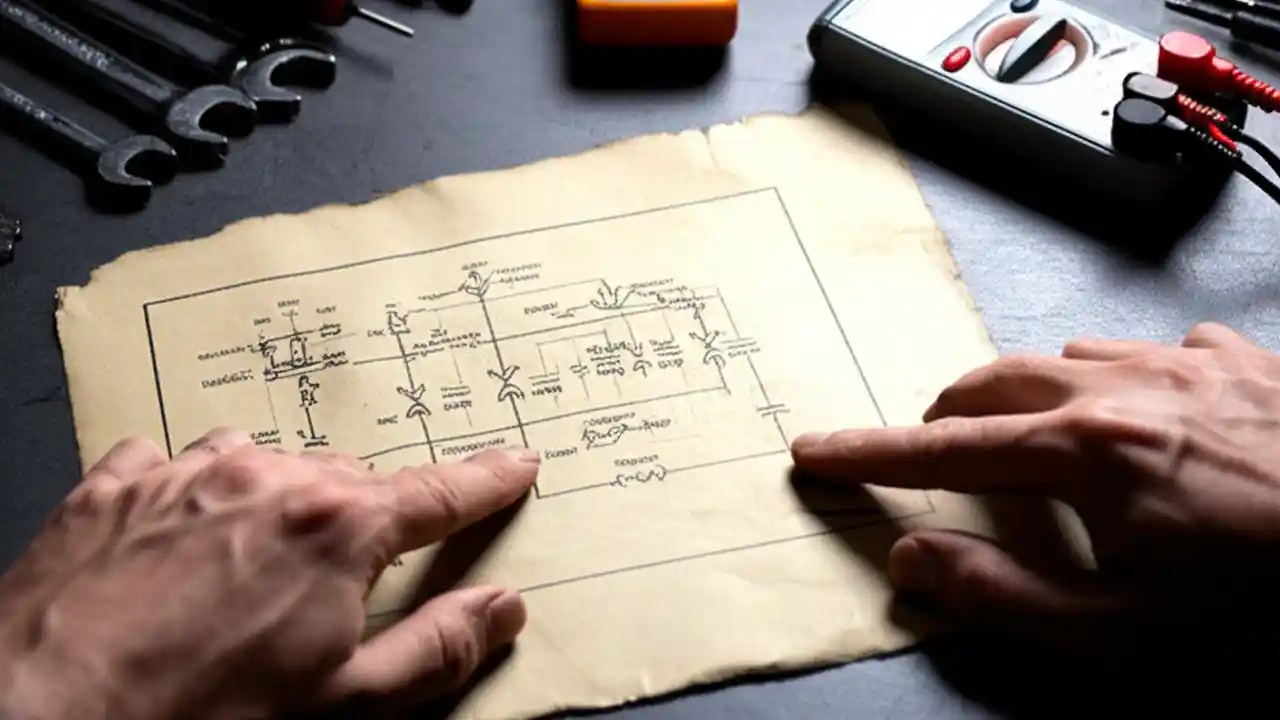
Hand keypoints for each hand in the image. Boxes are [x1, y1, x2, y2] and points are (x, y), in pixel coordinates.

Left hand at [0, 430, 538, 719]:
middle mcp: (268, 479)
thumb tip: (504, 606)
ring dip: (279, 496)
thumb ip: (438, 648)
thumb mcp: (346, 707)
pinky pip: (173, 459)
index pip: (439, 491)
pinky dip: (193, 486)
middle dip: (366, 513)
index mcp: (338, 528)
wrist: (40, 716)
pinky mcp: (115, 485)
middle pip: (349, 477)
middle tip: (351, 571)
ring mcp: (185, 472)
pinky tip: (181, 529)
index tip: (516, 464)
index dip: (485, 479)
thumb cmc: (201, 719)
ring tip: (261, 556)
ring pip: (264, 460)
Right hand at [792, 323, 1279, 658]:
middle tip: (924, 452)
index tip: (816, 451)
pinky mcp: (1252, 366)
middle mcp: (1134, 389)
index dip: (870, 454)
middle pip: (999, 379)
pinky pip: (1158, 350)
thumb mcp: (1127, 639)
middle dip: (946, 412)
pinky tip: (1147, 414)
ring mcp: (1198, 367)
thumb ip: (1004, 595)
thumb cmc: (1272, 618)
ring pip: (1074, 355)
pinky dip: (1122, 378)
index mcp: (1092, 453)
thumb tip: (914, 559)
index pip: (946, 450)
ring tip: (1036, 443)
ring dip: (1032, 394)